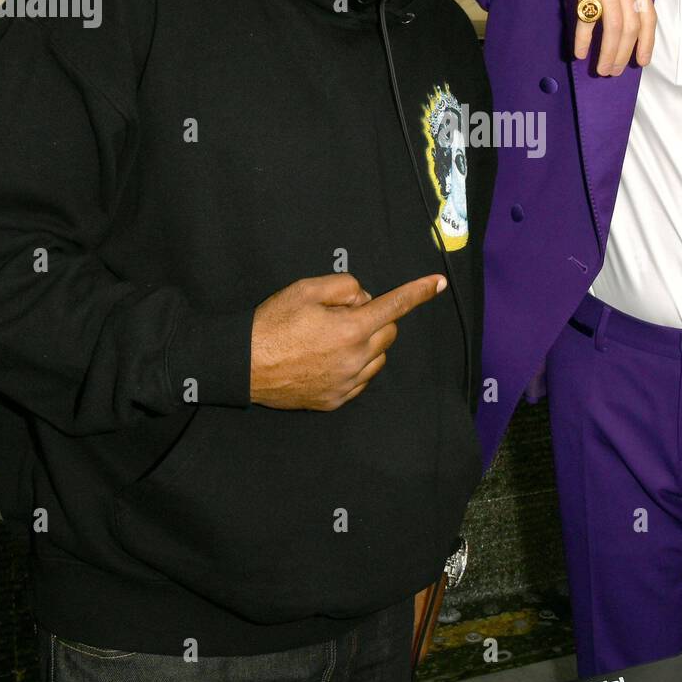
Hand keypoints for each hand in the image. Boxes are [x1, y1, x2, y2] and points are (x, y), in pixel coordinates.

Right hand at [249, 273, 445, 410]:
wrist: (243, 365)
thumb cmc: (272, 324)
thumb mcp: (305, 290)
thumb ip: (344, 286)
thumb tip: (364, 299)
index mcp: (351, 329)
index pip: (395, 306)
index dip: (419, 292)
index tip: (439, 282)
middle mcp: (355, 359)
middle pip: (388, 332)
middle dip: (375, 318)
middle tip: (341, 314)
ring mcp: (347, 383)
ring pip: (378, 358)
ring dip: (367, 343)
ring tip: (332, 338)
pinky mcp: (336, 399)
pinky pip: (362, 379)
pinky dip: (355, 365)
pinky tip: (328, 358)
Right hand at [516, 0, 655, 75]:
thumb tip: (622, 29)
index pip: (648, 15)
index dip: (647, 42)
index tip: (641, 63)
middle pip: (631, 25)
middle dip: (623, 53)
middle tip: (612, 71)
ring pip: (614, 25)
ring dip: (608, 52)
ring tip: (601, 68)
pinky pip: (589, 18)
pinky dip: (584, 39)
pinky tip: (579, 52)